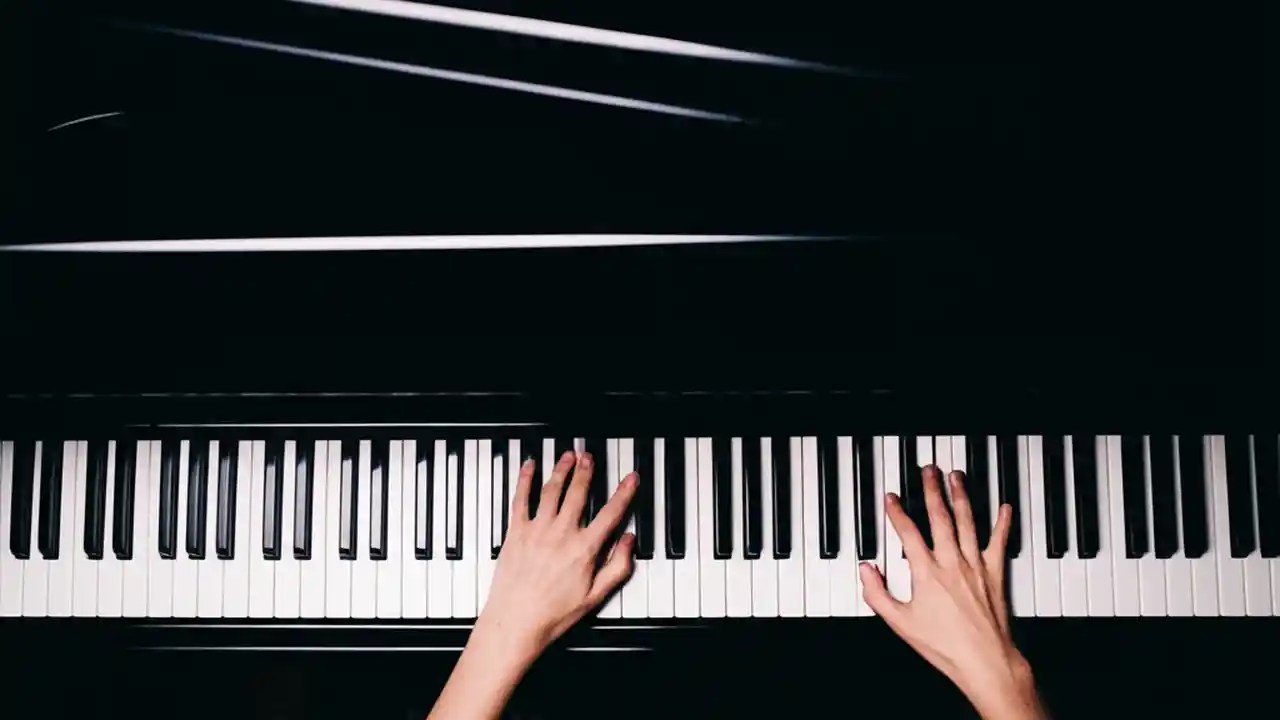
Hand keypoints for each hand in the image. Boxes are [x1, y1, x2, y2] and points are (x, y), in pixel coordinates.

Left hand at [429, 450, 636, 719]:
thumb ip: (617, 567)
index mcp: (584, 549)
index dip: (623, 493)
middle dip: (586, 471)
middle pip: (578, 493)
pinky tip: (529, 466)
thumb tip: (629, 542)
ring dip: (561, 470)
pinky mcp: (516, 532)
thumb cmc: (554, 613)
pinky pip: (520, 499)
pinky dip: (525, 480)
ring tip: (567, 456)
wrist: (516, 621)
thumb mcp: (595, 596)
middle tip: (590, 457)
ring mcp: (537, 530)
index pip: (610, 514)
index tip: (631, 478)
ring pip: (551, 490)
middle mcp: (561, 533)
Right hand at [860, 465, 1045, 719]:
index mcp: (926, 573)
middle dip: (931, 490)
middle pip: (940, 517)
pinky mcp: (995, 574)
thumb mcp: (900, 623)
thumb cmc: (944, 646)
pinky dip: (1003, 523)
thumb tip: (866, 570)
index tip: (891, 497)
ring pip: (968, 521)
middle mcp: (952, 563)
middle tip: (928, 470)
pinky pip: (999, 542)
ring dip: (961, 496)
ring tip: (956, 476)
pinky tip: (1005, 507)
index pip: (908, 532)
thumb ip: (877, 594)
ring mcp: (976, 566)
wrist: (984, 661)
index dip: (897, 512)